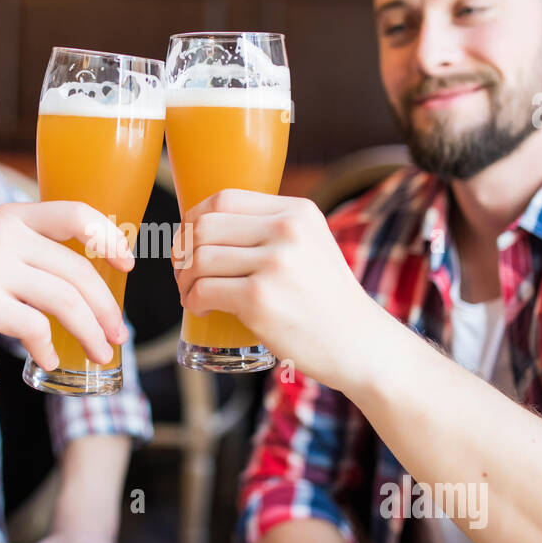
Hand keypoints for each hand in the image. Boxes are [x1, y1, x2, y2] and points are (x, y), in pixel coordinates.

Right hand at [0, 201, 132, 373]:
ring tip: (100, 354)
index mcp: (11, 216)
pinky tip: (50, 360)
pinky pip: (35, 327)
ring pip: (63, 301)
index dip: (109, 238)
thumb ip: (39, 252)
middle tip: (118, 335)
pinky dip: (48, 349)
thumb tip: (107, 270)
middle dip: (106, 308)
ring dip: (90, 334)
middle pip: (76, 270)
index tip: (127, 264)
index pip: (75, 214)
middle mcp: (0, 234)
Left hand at [173, 189, 374, 390]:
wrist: (359, 343)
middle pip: (204, 227)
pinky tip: (199, 309)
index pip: (223, 199)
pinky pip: (204, 290)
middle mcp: (286, 231)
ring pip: (199, 259)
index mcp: (297, 212)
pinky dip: (192, 300)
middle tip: (184, 274)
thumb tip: (214, 226)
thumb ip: (276, 230)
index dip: (194, 219)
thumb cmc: (327, 300)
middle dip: (182, 251)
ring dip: (184, 279)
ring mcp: (273, 265)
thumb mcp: (312, 246)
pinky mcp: (259, 299)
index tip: (189, 242)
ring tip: (191, 294)